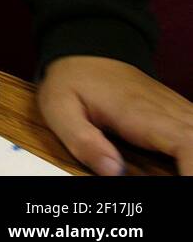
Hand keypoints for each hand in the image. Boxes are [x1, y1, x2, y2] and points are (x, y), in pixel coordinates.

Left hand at [38, 55, 192, 174]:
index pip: (187, 143)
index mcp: (141, 114)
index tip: (187, 186)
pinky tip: (182, 166)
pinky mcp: (180, 115)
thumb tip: (113, 172)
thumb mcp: (60, 109)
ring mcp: (178, 111)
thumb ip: (84, 142)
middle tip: (183, 187)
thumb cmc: (72, 81)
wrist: (85, 54)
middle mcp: (168, 111)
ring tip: (179, 173)